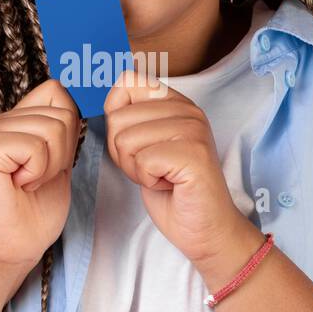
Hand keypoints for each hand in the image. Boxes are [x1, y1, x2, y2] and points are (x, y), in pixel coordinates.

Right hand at [0, 78, 79, 296]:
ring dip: (50, 165)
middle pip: (63, 112)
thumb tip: (83, 98)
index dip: (69, 121)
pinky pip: (35, 146)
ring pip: (53, 128)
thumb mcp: (61, 162)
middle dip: (64, 152)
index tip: (59, 156)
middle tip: (39, 177)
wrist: (14, 246)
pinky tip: (20, 185)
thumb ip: (65, 131)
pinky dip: (37, 172)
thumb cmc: (36, 210)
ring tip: (29, 182)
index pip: (56, 89)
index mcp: (19, 120)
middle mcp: (3, 120)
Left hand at [103, 68, 253, 266]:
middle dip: (123, 153)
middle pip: (118, 118)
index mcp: (176, 102)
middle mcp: (188, 110)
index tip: (137, 142)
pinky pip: (142, 161)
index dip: (117, 116)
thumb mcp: (144, 146)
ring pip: (126, 140)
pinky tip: (168, 184)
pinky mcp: (193, 154)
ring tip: (161, 176)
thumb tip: (108, 98)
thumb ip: (131, 119)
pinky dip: (147, 180)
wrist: (204, 229)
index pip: (127, 82)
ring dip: (135, 168)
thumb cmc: (173, 191)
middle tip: (153, 168)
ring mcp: (193, 130)